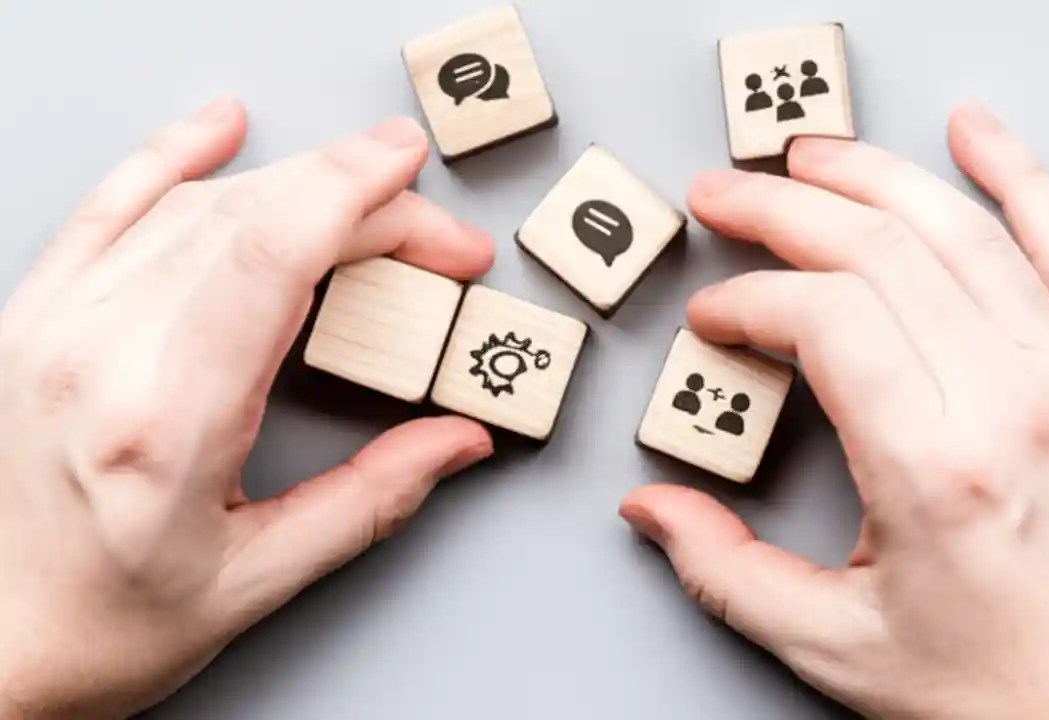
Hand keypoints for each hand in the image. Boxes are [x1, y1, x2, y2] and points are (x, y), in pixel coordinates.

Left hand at [0, 98, 494, 717]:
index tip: (414, 179)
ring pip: (193, 204)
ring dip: (295, 183)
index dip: (357, 199)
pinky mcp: (33, 318)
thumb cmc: (105, 626)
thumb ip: (371, 500)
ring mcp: (54, 326)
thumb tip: (457, 442)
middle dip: (359, 202)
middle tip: (431, 233)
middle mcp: (97, 354)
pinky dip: (170, 157)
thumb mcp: (257, 580)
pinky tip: (219, 129)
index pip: (273, 256)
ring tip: (367, 193)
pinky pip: (107, 207)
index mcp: (164, 422)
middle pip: (250, 220)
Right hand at [621, 102, 1048, 719]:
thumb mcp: (838, 646)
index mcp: (936, 469)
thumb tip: (654, 510)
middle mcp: (1012, 402)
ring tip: (810, 156)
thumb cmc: (1005, 694)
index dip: (749, 299)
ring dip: (873, 175)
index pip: (825, 317)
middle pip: (881, 250)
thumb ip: (725, 572)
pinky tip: (976, 135)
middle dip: (784, 209)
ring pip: (961, 228)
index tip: (714, 317)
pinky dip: (1020, 175)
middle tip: (725, 197)